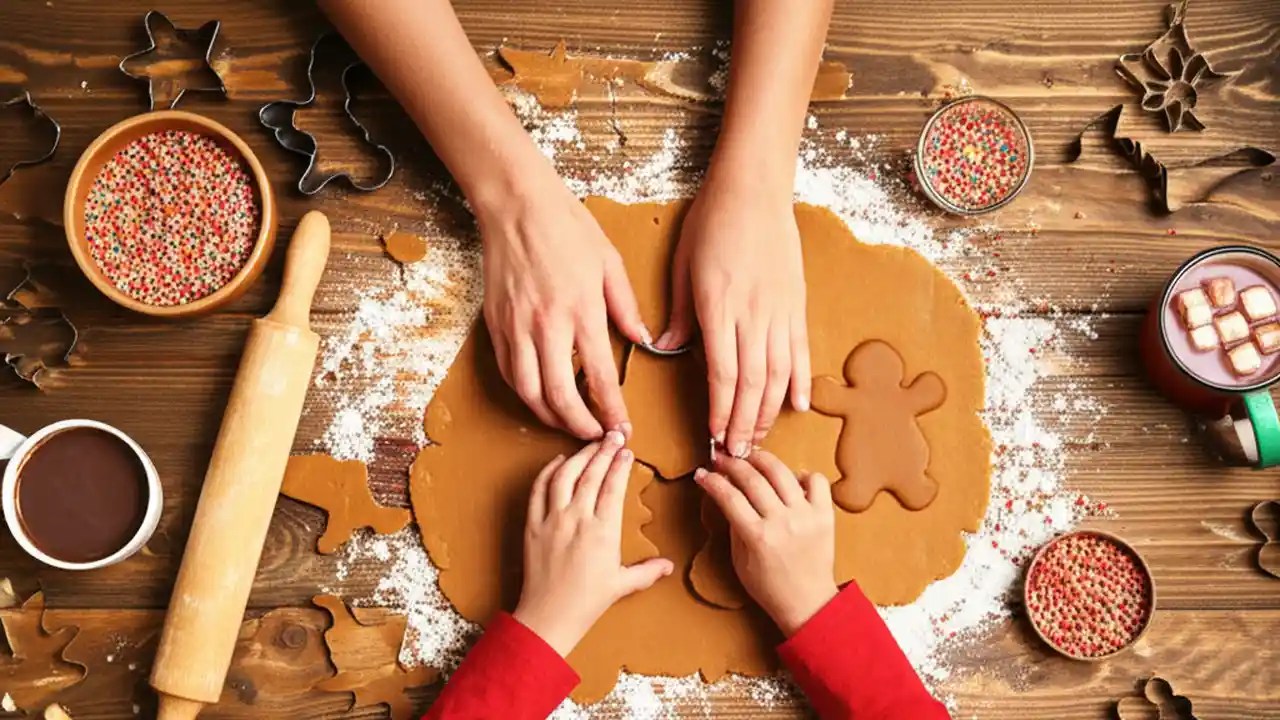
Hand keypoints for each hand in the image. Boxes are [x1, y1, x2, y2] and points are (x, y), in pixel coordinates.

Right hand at [478, 174, 650, 438]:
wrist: (517, 204)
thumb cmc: (567, 227)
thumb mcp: (610, 263)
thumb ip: (626, 307)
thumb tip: (643, 341)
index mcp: (582, 311)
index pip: (600, 377)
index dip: (612, 412)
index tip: (621, 430)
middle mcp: (546, 326)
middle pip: (560, 397)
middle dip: (579, 426)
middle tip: (594, 438)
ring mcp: (516, 327)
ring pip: (528, 393)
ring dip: (549, 417)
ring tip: (568, 424)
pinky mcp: (495, 324)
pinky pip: (509, 373)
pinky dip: (525, 394)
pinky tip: (540, 397)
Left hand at [513, 431, 674, 655]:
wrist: (549, 616)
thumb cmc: (587, 602)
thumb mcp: (622, 585)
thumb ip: (647, 571)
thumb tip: (668, 566)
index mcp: (603, 532)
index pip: (613, 487)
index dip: (620, 465)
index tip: (627, 451)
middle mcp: (577, 520)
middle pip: (591, 474)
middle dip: (603, 451)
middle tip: (613, 436)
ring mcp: (552, 520)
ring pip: (564, 476)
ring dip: (578, 456)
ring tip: (590, 445)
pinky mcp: (532, 525)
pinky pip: (538, 490)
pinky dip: (548, 472)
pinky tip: (558, 462)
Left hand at [656, 175, 809, 456]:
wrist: (755, 187)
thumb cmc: (712, 221)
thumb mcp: (683, 265)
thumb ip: (678, 313)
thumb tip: (664, 350)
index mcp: (718, 306)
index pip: (721, 373)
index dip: (720, 411)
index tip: (715, 438)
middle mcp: (752, 313)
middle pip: (752, 383)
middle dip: (744, 424)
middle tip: (738, 455)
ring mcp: (779, 310)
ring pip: (778, 374)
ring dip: (769, 411)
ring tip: (760, 439)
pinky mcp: (796, 303)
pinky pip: (800, 350)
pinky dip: (798, 381)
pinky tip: (796, 406)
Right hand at [694, 450, 836, 635]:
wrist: (807, 603)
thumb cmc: (769, 586)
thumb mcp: (739, 560)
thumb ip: (734, 524)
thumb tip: (725, 493)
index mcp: (758, 537)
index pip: (729, 497)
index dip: (712, 481)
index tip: (703, 473)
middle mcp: (783, 523)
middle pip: (753, 478)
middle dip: (732, 463)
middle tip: (723, 458)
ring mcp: (806, 517)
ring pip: (782, 472)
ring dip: (762, 459)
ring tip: (751, 457)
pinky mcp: (825, 516)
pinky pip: (817, 481)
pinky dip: (802, 474)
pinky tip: (791, 480)